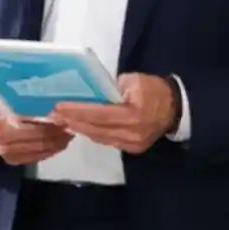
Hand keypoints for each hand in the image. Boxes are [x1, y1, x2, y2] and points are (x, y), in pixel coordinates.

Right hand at [0, 97, 73, 165]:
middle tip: (72, 124)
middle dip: (59, 132)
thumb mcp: (12, 96)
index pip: (35, 123)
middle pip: (40, 138)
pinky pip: (38, 157)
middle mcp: (4, 139)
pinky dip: (51, 150)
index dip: (53, 120)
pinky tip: (60, 142)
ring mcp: (8, 152)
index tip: (67, 114)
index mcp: (3, 120)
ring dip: (58, 142)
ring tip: (69, 132)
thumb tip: (56, 99)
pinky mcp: (13, 160)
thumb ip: (30, 99)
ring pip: (41, 148)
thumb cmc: (3, 104)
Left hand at [49, 73, 177, 153]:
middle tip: (53, 115)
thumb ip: (111, 89)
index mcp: (134, 113)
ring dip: (80, 129)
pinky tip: (80, 127)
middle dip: (73, 122)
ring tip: (62, 121)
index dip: (78, 111)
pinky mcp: (132, 149)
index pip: (100, 114)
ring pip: (100, 137)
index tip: (59, 108)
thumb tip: (91, 95)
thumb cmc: (153, 89)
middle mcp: (132, 132)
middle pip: (96, 129)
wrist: (175, 108)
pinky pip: (108, 141)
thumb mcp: (133, 80)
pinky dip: (93, 133)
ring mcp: (133, 144)